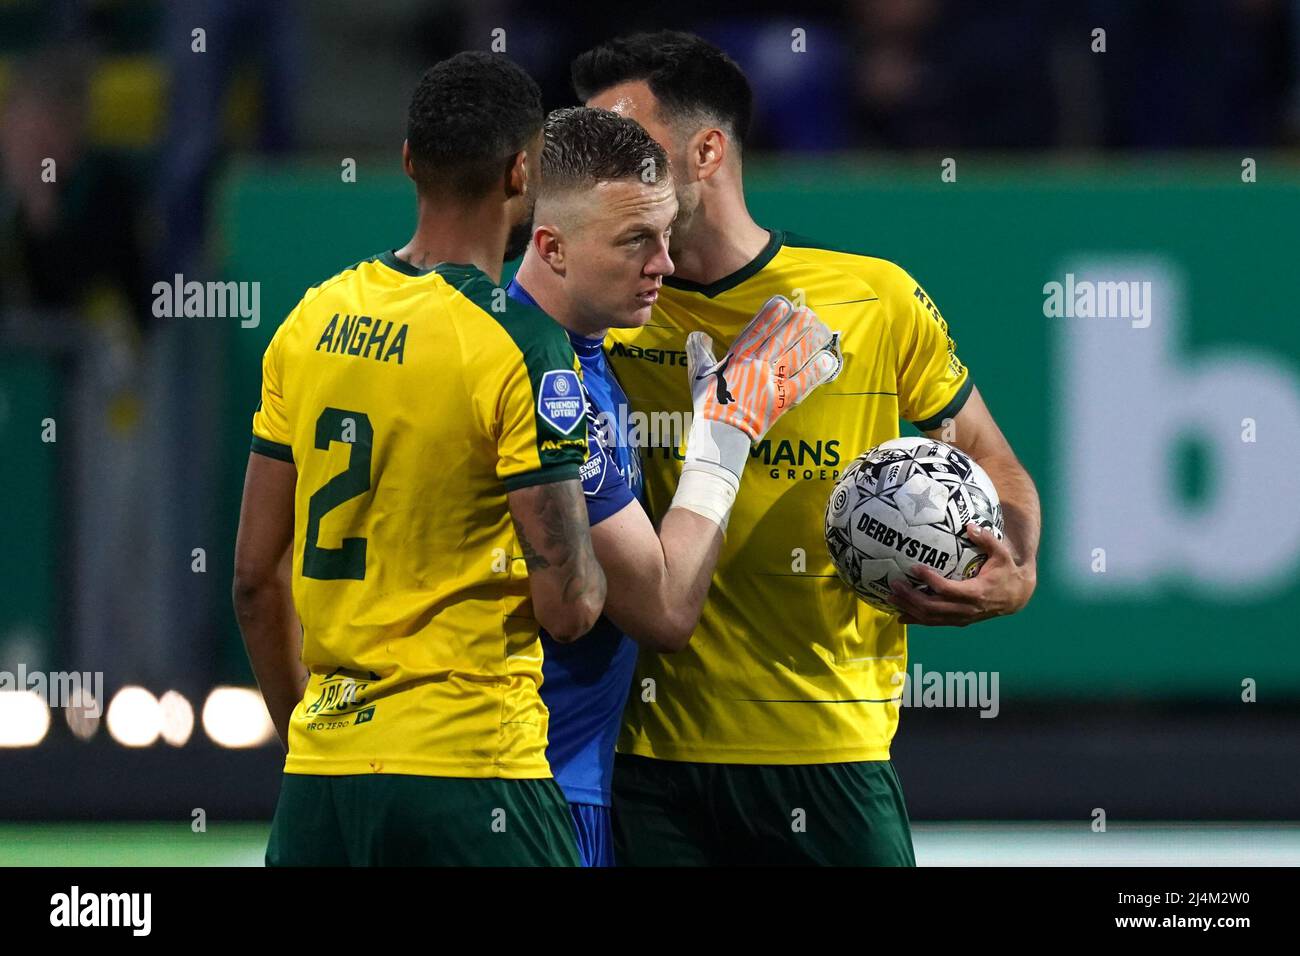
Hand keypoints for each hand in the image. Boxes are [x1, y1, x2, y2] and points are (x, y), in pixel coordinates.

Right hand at [686, 295, 841, 444]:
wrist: (720, 434)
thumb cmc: (708, 405)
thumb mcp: (698, 376)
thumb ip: (699, 353)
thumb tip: (696, 334)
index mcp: (738, 358)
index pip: (757, 331)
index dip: (770, 316)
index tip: (782, 303)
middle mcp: (758, 366)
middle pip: (781, 339)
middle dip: (796, 323)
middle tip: (808, 312)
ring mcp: (772, 382)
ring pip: (795, 356)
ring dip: (810, 341)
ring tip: (822, 329)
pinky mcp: (783, 400)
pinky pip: (803, 382)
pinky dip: (816, 371)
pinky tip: (827, 360)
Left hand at [889, 522, 1035, 625]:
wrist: (1016, 597)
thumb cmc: (1006, 572)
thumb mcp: (1002, 554)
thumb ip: (986, 539)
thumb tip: (969, 525)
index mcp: (975, 592)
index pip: (948, 589)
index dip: (930, 580)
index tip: (915, 568)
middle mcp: (966, 609)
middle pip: (933, 607)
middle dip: (911, 597)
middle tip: (894, 584)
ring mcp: (961, 618)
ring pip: (930, 618)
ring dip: (909, 609)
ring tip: (890, 598)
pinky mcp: (958, 621)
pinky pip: (934, 623)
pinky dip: (916, 619)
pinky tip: (899, 615)